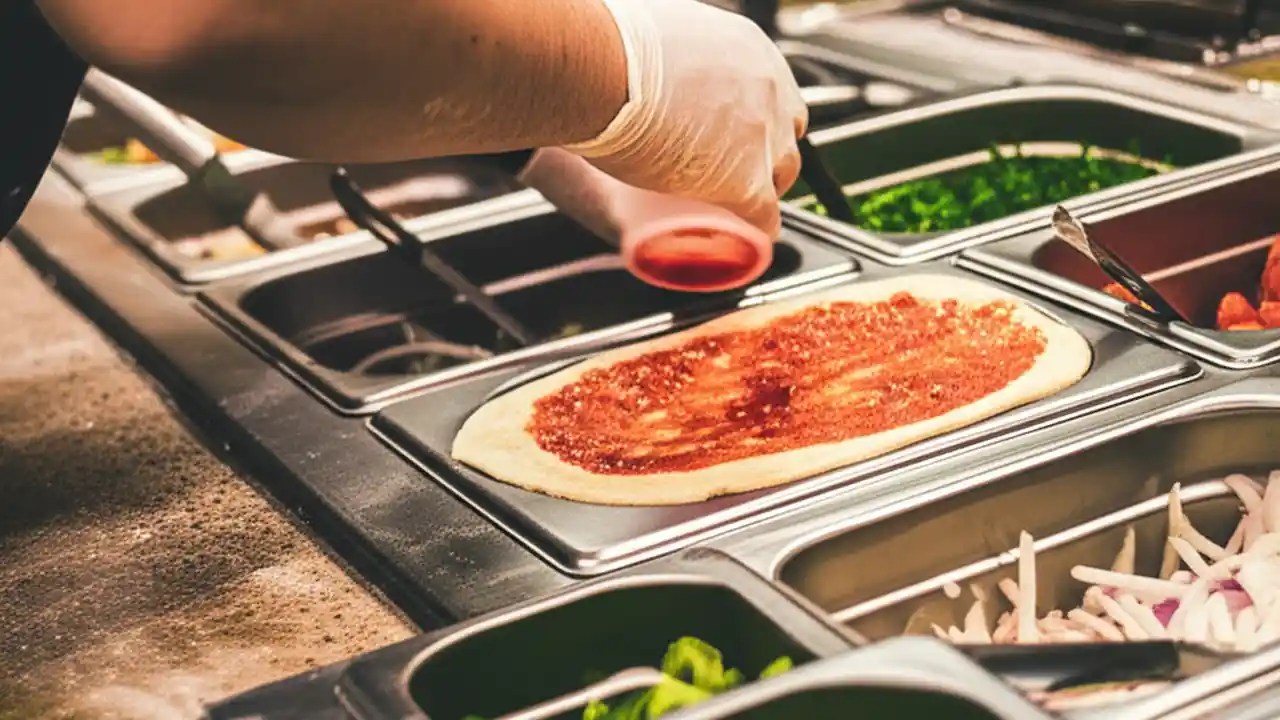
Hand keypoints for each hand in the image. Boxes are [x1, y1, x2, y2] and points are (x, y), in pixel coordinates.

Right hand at [565, 0, 807, 237]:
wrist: (601, 68)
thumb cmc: (608, 44)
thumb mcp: (656, 29)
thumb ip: (662, 46)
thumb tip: (633, 52)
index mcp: (747, 48)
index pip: (770, 88)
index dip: (756, 114)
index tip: (737, 129)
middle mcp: (768, 87)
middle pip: (787, 130)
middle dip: (767, 151)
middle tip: (734, 167)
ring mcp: (763, 135)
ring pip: (781, 174)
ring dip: (764, 191)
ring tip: (740, 206)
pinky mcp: (747, 180)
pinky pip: (766, 216)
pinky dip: (758, 229)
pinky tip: (749, 237)